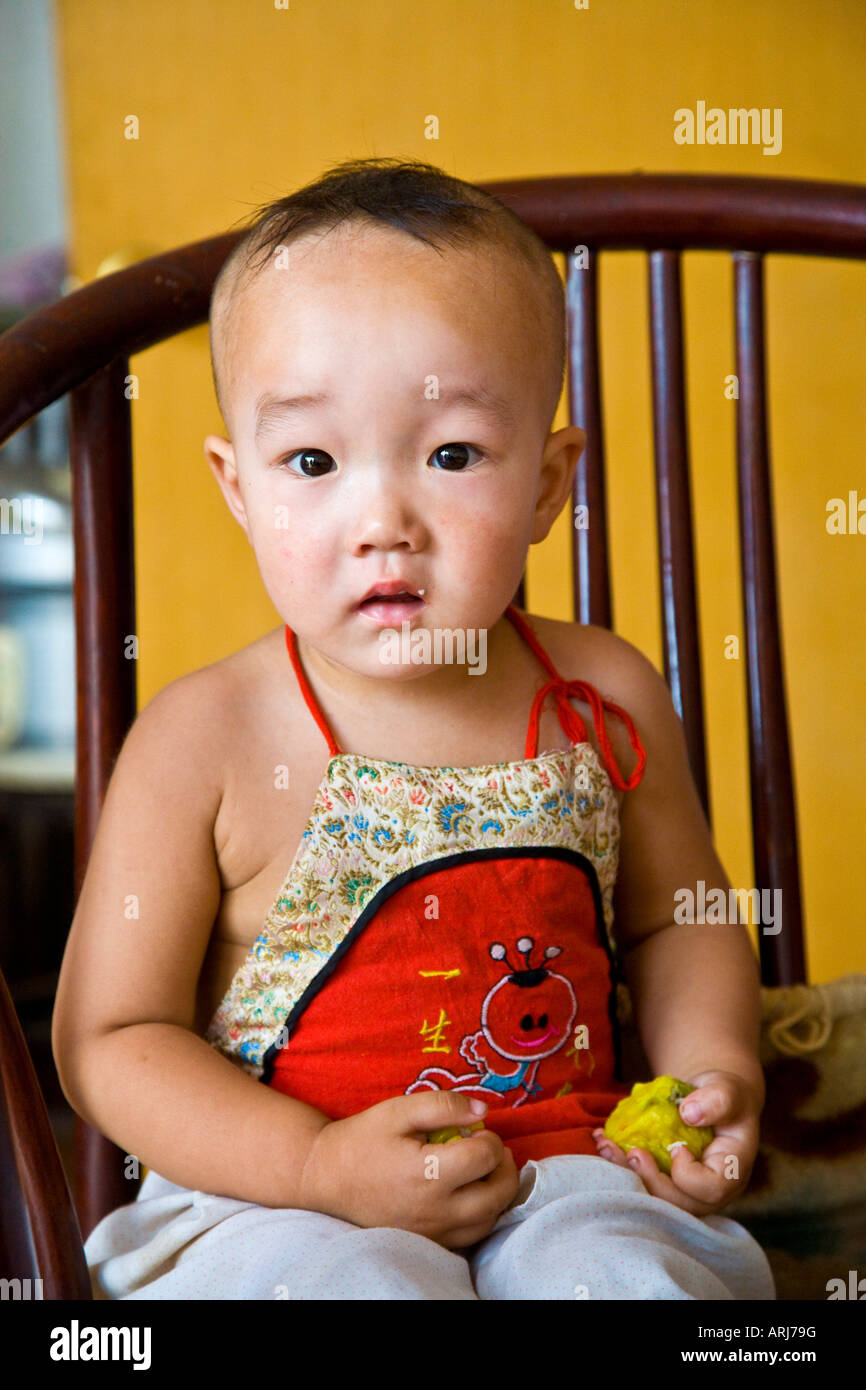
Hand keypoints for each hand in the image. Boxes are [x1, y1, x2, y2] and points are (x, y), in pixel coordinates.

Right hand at [297, 1092, 519, 1248]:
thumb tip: (483, 1112)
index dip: (490, 1139)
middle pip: (497, 1195)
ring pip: (489, 1219)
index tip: (477, 1130)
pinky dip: (482, 1214)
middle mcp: (434, 1209)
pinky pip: (471, 1235)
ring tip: (484, 1169)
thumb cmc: (364, 1140)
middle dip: (505, 1167)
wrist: (328, 1177)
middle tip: (493, 1149)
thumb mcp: (399, 1110)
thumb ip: (443, 1105)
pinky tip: (471, 1193)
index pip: (484, 1158)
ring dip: (498, 1192)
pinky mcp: (428, 1243)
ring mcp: (432, 1232)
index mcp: (427, 1173)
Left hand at [591, 1069, 762, 1216]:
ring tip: (605, 1146)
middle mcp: (709, 1192)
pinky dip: (619, 1165)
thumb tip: (689, 1114)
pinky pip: (641, 1184)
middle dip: (649, 1180)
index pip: (711, 1190)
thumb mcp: (728, 1091)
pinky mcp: (664, 1183)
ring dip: (626, 1175)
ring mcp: (685, 1192)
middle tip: (631, 1153)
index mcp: (732, 1174)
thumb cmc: (725, 1098)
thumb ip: (717, 1101)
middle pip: (678, 1203)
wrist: (712, 1104)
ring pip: (654, 1199)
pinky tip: (602, 1141)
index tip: (677, 1148)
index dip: (688, 1175)